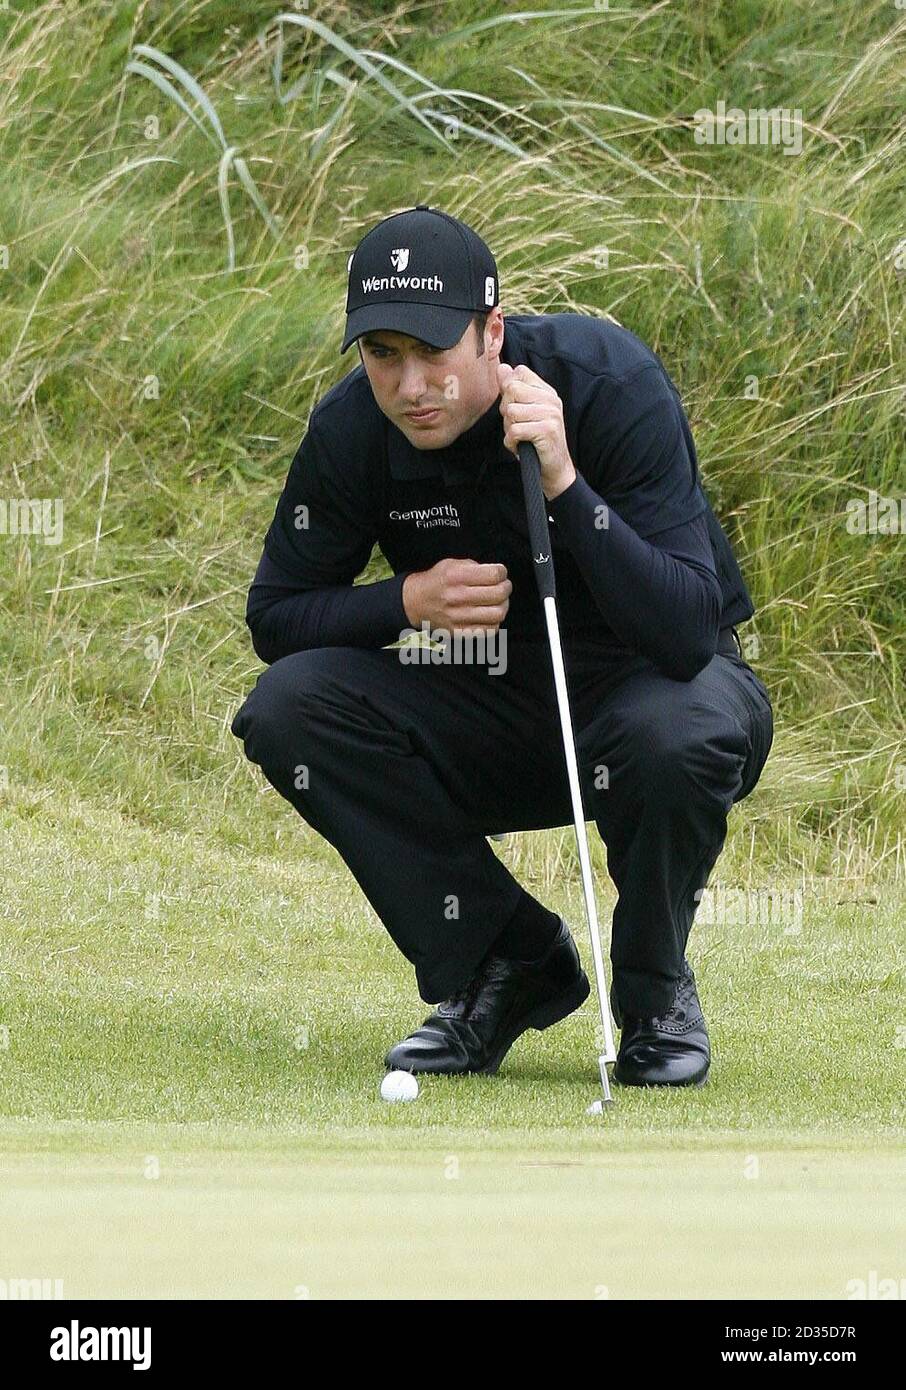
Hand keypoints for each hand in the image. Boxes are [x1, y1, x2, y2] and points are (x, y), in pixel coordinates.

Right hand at [402, 558, 511, 633]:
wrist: (415, 602)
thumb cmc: (437, 582)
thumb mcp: (452, 564)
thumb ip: (475, 567)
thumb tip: (498, 575)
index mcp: (456, 576)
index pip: (494, 575)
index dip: (502, 572)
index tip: (500, 573)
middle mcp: (457, 597)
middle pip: (498, 594)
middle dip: (506, 588)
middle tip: (503, 587)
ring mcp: (458, 617)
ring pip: (497, 614)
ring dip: (503, 606)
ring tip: (498, 601)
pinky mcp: (459, 632)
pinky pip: (489, 630)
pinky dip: (494, 622)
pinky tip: (489, 614)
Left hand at [497, 362, 576, 500]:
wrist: (554, 469)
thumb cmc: (536, 441)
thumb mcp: (524, 412)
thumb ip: (512, 389)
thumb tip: (501, 367)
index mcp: (546, 392)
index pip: (520, 372)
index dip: (509, 389)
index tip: (516, 408)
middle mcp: (551, 400)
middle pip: (512, 389)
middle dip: (506, 411)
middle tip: (517, 425)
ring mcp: (551, 414)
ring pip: (511, 411)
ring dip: (508, 429)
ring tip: (520, 437)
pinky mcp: (547, 430)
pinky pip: (515, 430)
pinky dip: (511, 442)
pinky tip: (520, 446)